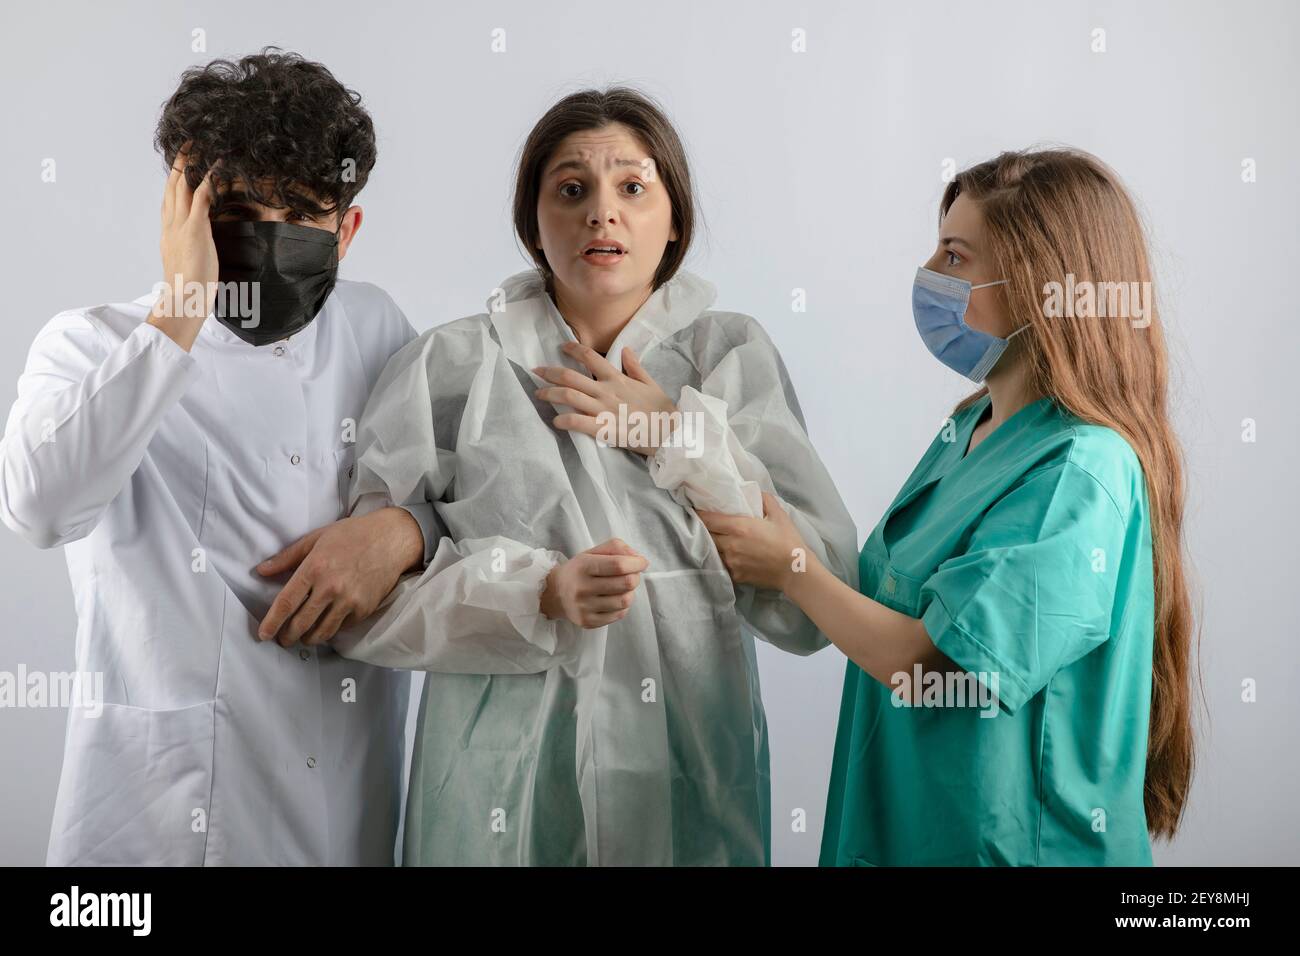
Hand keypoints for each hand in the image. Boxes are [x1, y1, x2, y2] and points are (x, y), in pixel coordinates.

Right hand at [149, 144, 218, 349]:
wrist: (185, 299)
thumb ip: (190, 249)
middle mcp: (171, 225)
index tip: (178, 168)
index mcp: (168, 233)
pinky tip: (215, 167)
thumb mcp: (187, 263)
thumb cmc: (190, 288)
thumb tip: (197, 247)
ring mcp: (181, 225)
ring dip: (190, 164)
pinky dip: (207, 179)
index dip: (173, 181)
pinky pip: (201, 197)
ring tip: (199, 147)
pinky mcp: (195, 228)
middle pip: (171, 186)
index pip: (168, 200)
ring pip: (182, 186)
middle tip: (187, 146)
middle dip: (178, 164)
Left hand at [255, 506, 424, 646]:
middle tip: (282, 640)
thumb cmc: (353, 534)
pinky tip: (326, 626)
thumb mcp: (317, 538)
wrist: (392, 539)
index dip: (272, 622)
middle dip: (287, 636)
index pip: (286, 602)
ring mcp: (349, 600)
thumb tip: (261, 571)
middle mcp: (330, 587)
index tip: (264, 634)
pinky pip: (341, 628)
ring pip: (321, 632)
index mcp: (315, 567)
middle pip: (301, 623)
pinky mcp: (364, 609)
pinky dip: (331, 630)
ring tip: (303, 638)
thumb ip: (287, 557)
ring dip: (308, 639)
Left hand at [534, 343, 677, 455]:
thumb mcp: (651, 383)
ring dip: (550, 393)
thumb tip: (625, 349)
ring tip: (539, 394)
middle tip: (537, 371)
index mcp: (618, 378)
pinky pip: (577, 422)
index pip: (590, 357)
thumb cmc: (662, 410)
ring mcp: (603, 410)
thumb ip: (635, 366)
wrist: (670, 432)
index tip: (562, 347)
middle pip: (571, 376)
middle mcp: (606, 391)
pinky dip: (563, 420)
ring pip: (569, 396)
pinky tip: (556, 421)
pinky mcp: (603, 429)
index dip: (573, 349)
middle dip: (550, 372)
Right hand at [540, 538, 648, 627]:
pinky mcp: (588, 622)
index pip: (618, 565)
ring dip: (630, 592)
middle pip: (626, 583)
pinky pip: (619, 614)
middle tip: (632, 574)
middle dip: (635, 576)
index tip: (641, 562)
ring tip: (622, 587)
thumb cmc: (579, 570)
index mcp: (583, 566)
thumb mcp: (592, 552)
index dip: (636, 563)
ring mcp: (585, 608)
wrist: (555, 594)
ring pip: (625, 601)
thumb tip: (637, 558)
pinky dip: (623, 606)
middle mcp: (582, 588)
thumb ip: (616, 547)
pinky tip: (614, 599)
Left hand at [697, 492, 809, 591]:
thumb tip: (753, 491)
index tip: (696, 510)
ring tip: (714, 539)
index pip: (708, 519)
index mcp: (738, 527)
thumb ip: (764, 499)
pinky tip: (726, 556)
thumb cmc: (788, 540)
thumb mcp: (779, 514)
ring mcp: (731, 562)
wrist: (795, 570)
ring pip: (713, 551)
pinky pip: (722, 565)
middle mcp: (730, 545)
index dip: (699, 514)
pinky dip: (721, 560)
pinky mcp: (735, 576)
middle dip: (704, 529)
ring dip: (712, 545)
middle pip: (707, 535)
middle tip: (704, 524)